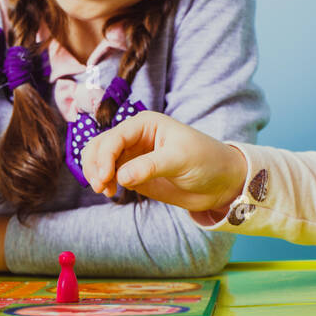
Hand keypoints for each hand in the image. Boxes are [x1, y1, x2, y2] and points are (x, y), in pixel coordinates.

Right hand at [80, 111, 247, 213]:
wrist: (220, 183)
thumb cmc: (206, 161)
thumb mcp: (179, 160)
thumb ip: (149, 167)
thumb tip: (120, 177)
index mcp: (145, 124)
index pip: (114, 137)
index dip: (104, 157)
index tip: (105, 178)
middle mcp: (134, 136)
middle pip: (100, 145)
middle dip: (95, 165)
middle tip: (102, 187)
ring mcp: (131, 155)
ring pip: (99, 159)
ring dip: (95, 173)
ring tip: (106, 191)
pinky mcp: (132, 173)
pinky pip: (108, 174)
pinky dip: (104, 182)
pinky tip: (112, 192)